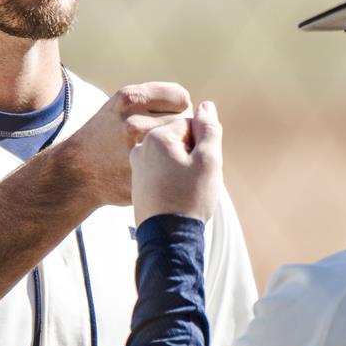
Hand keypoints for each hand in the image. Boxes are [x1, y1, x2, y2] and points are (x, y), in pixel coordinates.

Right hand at [54, 83, 190, 206]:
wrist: (79, 170)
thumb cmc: (107, 134)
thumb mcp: (123, 104)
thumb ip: (157, 100)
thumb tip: (205, 110)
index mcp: (130, 99)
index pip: (181, 98)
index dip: (179, 108)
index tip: (170, 118)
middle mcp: (133, 122)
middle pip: (185, 122)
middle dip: (181, 130)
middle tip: (165, 140)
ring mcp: (137, 151)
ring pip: (183, 145)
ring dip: (181, 150)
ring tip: (162, 155)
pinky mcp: (141, 175)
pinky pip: (175, 168)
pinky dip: (172, 170)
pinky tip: (156, 171)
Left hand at [132, 101, 222, 224]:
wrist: (167, 239)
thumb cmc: (189, 199)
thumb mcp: (208, 161)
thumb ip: (209, 129)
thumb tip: (205, 105)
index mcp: (156, 136)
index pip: (191, 125)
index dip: (203, 146)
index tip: (200, 167)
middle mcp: (141, 146)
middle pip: (178, 138)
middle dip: (191, 154)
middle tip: (193, 179)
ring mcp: (136, 164)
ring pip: (170, 154)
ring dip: (181, 166)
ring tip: (184, 189)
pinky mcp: (136, 181)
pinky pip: (160, 170)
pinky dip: (170, 178)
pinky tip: (174, 195)